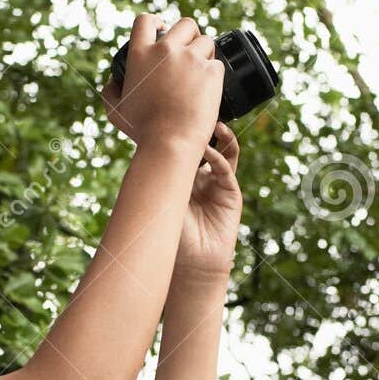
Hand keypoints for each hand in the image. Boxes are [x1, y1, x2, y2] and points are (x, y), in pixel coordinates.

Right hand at [101, 14, 223, 151]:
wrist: (170, 143)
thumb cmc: (142, 131)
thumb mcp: (116, 112)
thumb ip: (110, 92)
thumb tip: (113, 81)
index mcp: (141, 55)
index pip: (146, 21)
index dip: (157, 22)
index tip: (163, 30)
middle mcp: (166, 51)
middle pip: (185, 24)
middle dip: (190, 34)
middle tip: (190, 51)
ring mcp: (191, 59)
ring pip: (206, 41)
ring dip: (205, 53)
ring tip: (201, 72)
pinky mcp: (211, 72)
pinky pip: (218, 64)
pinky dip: (214, 74)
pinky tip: (208, 88)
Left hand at [174, 121, 241, 283]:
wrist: (194, 263)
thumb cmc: (174, 236)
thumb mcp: (164, 203)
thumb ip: (162, 180)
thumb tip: (148, 153)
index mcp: (181, 181)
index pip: (183, 152)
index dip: (180, 136)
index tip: (172, 120)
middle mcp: (199, 180)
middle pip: (204, 148)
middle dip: (202, 132)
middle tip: (195, 116)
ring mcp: (216, 185)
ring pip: (222, 154)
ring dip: (221, 139)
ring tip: (217, 125)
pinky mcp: (230, 193)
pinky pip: (226, 170)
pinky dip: (219, 159)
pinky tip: (210, 152)